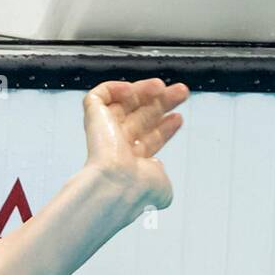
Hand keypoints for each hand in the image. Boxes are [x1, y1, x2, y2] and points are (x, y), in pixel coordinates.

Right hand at [84, 78, 188, 211]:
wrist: (119, 184)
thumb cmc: (139, 188)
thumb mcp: (163, 187)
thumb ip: (162, 175)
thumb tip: (159, 174)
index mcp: (132, 161)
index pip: (149, 138)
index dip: (165, 126)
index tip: (179, 117)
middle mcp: (117, 145)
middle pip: (142, 116)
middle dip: (163, 103)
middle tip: (181, 92)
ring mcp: (104, 131)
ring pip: (124, 102)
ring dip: (144, 89)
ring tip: (161, 86)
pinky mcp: (92, 117)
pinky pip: (100, 95)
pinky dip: (115, 87)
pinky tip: (131, 90)